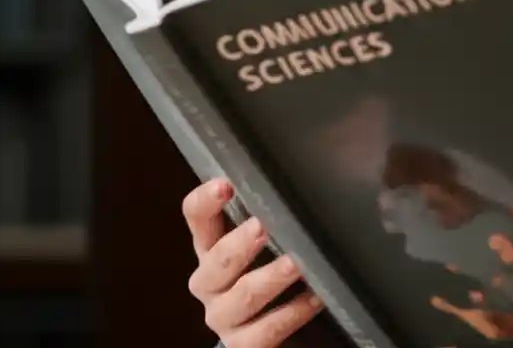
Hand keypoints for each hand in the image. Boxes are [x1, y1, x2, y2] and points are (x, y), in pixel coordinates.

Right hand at [182, 178, 324, 346]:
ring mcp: (224, 317)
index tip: (225, 184)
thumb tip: (308, 181)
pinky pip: (268, 329)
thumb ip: (273, 217)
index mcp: (211, 249)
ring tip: (297, 263)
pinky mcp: (243, 345)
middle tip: (262, 227)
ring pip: (244, 295)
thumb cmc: (266, 274)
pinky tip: (315, 297)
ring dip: (271, 277)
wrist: (262, 332)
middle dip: (240, 244)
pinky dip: (293, 312)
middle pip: (218, 260)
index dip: (205, 201)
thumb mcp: (265, 244)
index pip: (197, 218)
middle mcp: (210, 283)